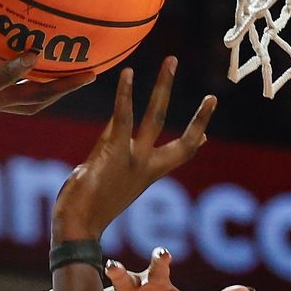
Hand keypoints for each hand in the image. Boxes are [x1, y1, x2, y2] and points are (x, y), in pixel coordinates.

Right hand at [0, 55, 94, 136]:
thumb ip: (3, 73)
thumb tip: (34, 55)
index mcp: (3, 102)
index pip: (45, 94)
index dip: (69, 86)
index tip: (93, 74)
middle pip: (37, 91)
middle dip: (59, 80)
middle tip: (79, 63)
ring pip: (13, 78)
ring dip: (30, 67)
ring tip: (45, 48)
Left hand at [53, 61, 214, 241]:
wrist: (77, 228)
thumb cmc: (85, 210)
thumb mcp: (107, 180)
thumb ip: (114, 154)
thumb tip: (115, 132)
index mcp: (147, 177)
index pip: (178, 158)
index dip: (193, 144)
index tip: (204, 134)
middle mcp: (146, 168)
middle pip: (182, 142)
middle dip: (200, 119)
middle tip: (213, 98)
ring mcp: (133, 160)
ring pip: (156, 118)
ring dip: (165, 87)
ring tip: (172, 61)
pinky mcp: (114, 153)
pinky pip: (123, 118)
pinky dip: (125, 94)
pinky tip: (128, 73)